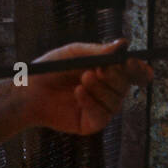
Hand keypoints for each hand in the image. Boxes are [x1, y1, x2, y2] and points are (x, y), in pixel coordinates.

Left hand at [25, 39, 152, 135]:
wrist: (29, 91)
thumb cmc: (51, 69)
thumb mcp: (75, 54)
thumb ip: (99, 51)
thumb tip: (123, 44)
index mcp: (107, 72)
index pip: (132, 73)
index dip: (138, 69)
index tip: (133, 63)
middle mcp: (107, 91)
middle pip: (126, 86)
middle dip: (115, 77)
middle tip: (99, 70)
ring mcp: (100, 108)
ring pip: (115, 101)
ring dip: (100, 89)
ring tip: (82, 80)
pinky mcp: (91, 123)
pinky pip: (103, 115)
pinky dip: (92, 102)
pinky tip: (78, 93)